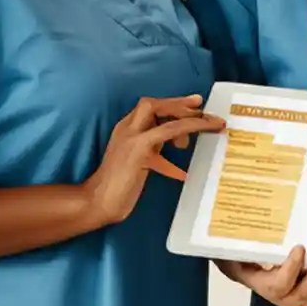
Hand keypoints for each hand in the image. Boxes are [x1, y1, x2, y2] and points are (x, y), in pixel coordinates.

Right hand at [84, 95, 224, 226]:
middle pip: (153, 104)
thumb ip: (155, 145)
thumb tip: (180, 138)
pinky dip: (186, 139)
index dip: (173, 103)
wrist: (97, 202)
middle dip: (180, 104)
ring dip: (192, 122)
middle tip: (203, 109)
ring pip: (166, 119)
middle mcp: (127, 129)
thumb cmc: (119, 185)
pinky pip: (168, 136)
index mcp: (126, 129)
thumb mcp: (140, 159)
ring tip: (210, 127)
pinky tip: (190, 165)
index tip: (195, 104)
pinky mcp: (138, 152)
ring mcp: (132, 140)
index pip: (150, 107)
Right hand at [219, 245, 306, 305]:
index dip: (291, 269)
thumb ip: (241, 243)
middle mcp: (280, 295)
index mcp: (262, 283)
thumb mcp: (235, 250)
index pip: (278, 283)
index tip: (300, 248)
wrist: (241, 268)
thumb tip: (241, 222)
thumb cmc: (239, 256)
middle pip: (302, 293)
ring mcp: (295, 297)